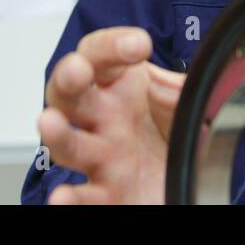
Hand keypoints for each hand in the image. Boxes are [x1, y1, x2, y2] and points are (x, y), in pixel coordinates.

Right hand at [37, 27, 185, 203]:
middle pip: (68, 91)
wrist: (194, 181)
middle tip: (77, 71)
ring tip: (50, 123)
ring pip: (68, 144)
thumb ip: (177, 85)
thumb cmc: (176, 132)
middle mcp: (102, 118)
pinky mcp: (107, 196)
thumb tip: (170, 75)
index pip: (99, 54)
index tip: (140, 44)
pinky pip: (84, 198)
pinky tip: (64, 197)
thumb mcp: (186, 98)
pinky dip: (72, 200)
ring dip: (58, 134)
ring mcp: (101, 156)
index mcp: (120, 85)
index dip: (112, 45)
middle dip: (68, 77)